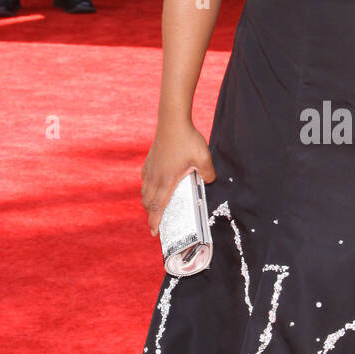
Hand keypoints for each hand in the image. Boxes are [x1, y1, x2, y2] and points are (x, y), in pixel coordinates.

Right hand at [140, 118, 216, 236]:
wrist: (172, 120)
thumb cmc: (187, 139)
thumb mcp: (204, 158)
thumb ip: (209, 174)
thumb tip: (209, 181)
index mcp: (167, 180)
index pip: (158, 207)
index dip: (155, 222)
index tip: (155, 233)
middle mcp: (155, 177)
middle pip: (148, 202)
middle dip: (151, 215)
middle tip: (157, 223)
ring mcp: (150, 168)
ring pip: (145, 191)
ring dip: (148, 202)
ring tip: (154, 207)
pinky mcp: (149, 160)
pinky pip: (145, 179)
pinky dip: (147, 187)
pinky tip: (153, 185)